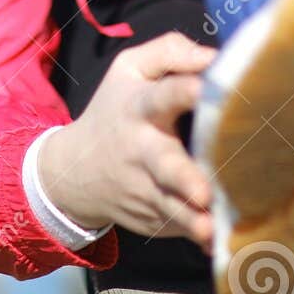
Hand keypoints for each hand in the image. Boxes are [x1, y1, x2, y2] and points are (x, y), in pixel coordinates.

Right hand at [36, 31, 216, 248]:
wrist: (74, 172)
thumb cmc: (116, 109)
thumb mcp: (129, 69)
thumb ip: (171, 52)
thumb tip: (215, 58)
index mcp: (139, 108)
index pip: (163, 96)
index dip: (186, 91)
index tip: (210, 89)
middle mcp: (143, 152)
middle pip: (166, 166)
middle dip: (185, 179)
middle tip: (204, 193)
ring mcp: (146, 191)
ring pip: (173, 209)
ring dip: (194, 221)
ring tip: (213, 230)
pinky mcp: (152, 220)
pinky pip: (179, 229)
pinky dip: (199, 236)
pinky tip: (218, 241)